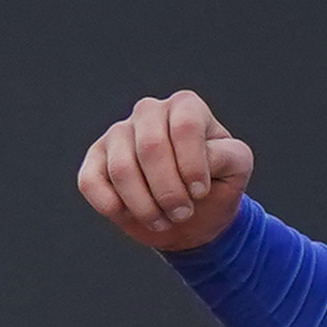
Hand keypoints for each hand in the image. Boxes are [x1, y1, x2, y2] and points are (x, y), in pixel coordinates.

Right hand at [78, 89, 254, 253]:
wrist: (189, 217)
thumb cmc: (214, 185)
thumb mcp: (236, 168)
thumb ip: (226, 155)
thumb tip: (199, 155)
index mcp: (185, 106)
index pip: (185, 127)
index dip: (192, 165)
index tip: (201, 193)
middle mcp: (149, 112)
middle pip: (151, 147)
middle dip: (168, 191)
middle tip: (183, 214)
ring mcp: (118, 134)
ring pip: (122, 168)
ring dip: (144, 205)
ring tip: (162, 220)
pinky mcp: (95, 160)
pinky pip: (91, 181)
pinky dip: (111, 206)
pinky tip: (129, 215)